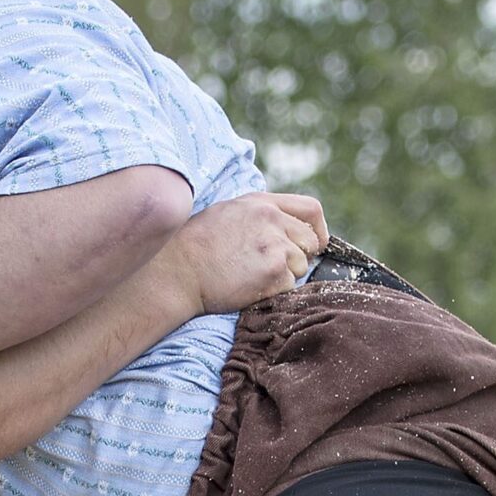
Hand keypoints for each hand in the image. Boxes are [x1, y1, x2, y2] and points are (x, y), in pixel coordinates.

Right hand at [165, 192, 328, 314]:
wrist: (177, 272)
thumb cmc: (195, 247)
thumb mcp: (227, 214)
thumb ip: (259, 215)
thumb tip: (284, 227)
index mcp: (262, 203)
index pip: (311, 209)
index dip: (318, 230)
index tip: (316, 244)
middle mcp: (272, 220)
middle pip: (310, 242)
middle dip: (299, 258)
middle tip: (272, 268)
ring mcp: (274, 246)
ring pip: (300, 267)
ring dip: (283, 276)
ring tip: (251, 276)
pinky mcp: (273, 272)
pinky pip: (288, 287)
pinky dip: (273, 292)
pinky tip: (248, 287)